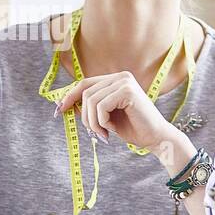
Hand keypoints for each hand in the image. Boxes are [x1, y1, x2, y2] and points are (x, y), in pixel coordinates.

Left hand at [54, 71, 176, 153]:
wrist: (155, 138)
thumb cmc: (132, 128)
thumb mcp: (106, 116)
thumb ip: (90, 107)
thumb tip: (65, 103)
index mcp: (116, 79)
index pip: (85, 83)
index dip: (69, 96)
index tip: (59, 110)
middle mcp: (121, 76)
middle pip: (85, 91)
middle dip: (84, 115)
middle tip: (93, 132)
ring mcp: (124, 82)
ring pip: (91, 100)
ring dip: (92, 121)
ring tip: (103, 133)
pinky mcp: (127, 91)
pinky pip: (100, 106)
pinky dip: (101, 121)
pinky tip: (111, 129)